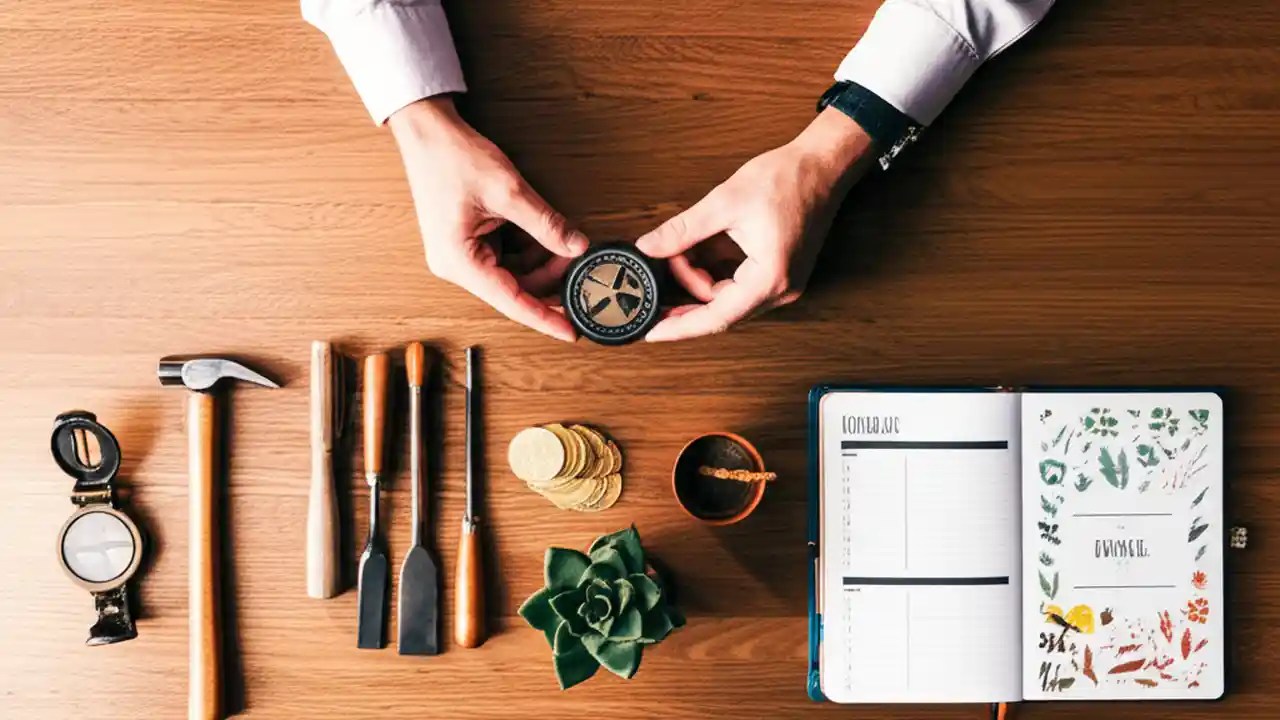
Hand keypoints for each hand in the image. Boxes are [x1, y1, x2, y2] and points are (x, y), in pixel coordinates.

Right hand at [389, 97, 585, 341]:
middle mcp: (457, 265)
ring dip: (542, 262)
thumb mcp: (507, 192)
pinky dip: (530, 249)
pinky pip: (507, 256)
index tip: (572, 331)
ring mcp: (463, 254)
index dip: (545, 318)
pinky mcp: (470, 241)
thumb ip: (545, 224)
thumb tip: (576, 246)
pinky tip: (548, 236)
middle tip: (581, 270)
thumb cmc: (452, 158)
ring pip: (514, 273)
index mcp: (459, 262)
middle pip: (515, 289)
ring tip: (567, 245)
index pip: (512, 302)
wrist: (427, 132)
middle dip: (550, 280)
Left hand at [636, 108, 874, 341]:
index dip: (680, 327)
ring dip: (700, 279)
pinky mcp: (780, 273)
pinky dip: (716, 273)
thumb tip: (649, 247)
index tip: (654, 331)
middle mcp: (781, 290)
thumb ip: (682, 231)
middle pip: (721, 309)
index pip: (716, 318)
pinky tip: (699, 253)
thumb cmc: (787, 179)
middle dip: (687, 291)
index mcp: (769, 279)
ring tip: (680, 252)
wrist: (823, 165)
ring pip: (728, 297)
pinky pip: (740, 286)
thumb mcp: (723, 203)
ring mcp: (784, 284)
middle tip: (660, 275)